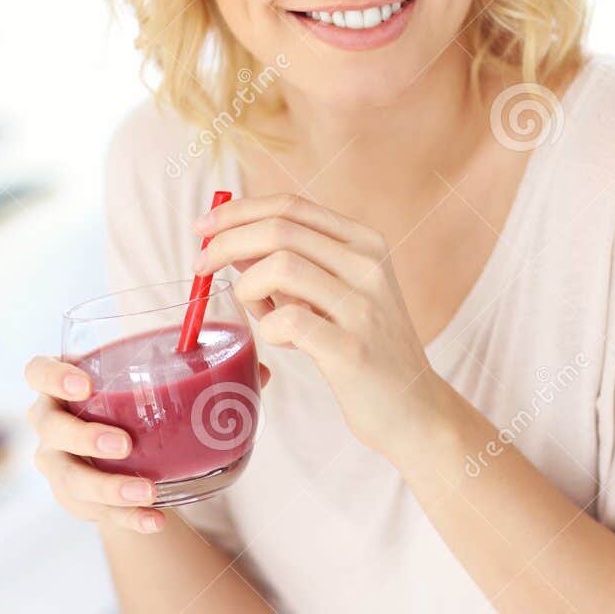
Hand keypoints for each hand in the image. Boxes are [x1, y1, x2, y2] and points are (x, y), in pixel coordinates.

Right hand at [24, 355, 271, 533]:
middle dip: (83, 435)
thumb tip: (260, 370)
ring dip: (107, 486)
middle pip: (48, 425)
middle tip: (123, 444)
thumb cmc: (144, 410)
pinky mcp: (74, 500)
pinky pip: (95, 512)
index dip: (53, 376)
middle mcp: (52, 422)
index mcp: (67, 383)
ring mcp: (58, 463)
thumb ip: (208, 375)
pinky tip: (156, 520)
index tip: (84, 385)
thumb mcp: (165, 388)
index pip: (38, 370)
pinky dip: (127, 517)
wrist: (132, 462)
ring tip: (147, 492)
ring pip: (68, 476)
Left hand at [192, 193, 447, 463]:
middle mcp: (368, 265)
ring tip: (253, 310)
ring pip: (280, 266)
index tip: (203, 227)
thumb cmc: (366, 349)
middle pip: (279, 229)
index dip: (238, 211)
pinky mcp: (352, 348)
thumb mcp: (339, 294)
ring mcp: (363, 306)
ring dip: (248, 287)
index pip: (291, 205)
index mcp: (365, 243)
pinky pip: (288, 321)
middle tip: (200, 265)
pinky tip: (280, 340)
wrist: (415, 407)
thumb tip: (233, 245)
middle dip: (225, 243)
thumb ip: (295, 265)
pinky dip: (269, 327)